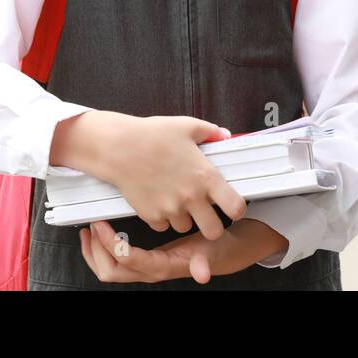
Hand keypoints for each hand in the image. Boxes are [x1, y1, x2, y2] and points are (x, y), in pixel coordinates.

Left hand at [79, 218, 283, 284]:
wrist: (219, 255)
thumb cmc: (213, 249)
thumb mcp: (210, 251)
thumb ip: (204, 263)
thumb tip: (202, 275)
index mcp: (162, 267)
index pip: (128, 260)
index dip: (111, 243)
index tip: (102, 224)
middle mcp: (149, 272)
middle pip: (111, 271)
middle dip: (96, 251)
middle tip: (92, 226)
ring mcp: (143, 270)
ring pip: (108, 270)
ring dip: (93, 252)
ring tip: (89, 230)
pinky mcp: (141, 264)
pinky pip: (113, 264)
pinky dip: (99, 251)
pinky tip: (98, 235)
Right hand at [94, 115, 247, 239]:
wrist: (119, 147)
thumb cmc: (152, 134)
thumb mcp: (187, 126)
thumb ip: (210, 131)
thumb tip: (224, 134)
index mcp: (206, 177)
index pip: (236, 207)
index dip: (238, 208)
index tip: (231, 204)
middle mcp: (191, 197)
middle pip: (214, 231)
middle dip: (212, 225)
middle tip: (205, 213)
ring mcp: (170, 209)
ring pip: (185, 228)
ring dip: (184, 218)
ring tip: (176, 198)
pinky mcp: (151, 216)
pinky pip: (163, 226)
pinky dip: (162, 218)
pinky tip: (159, 199)